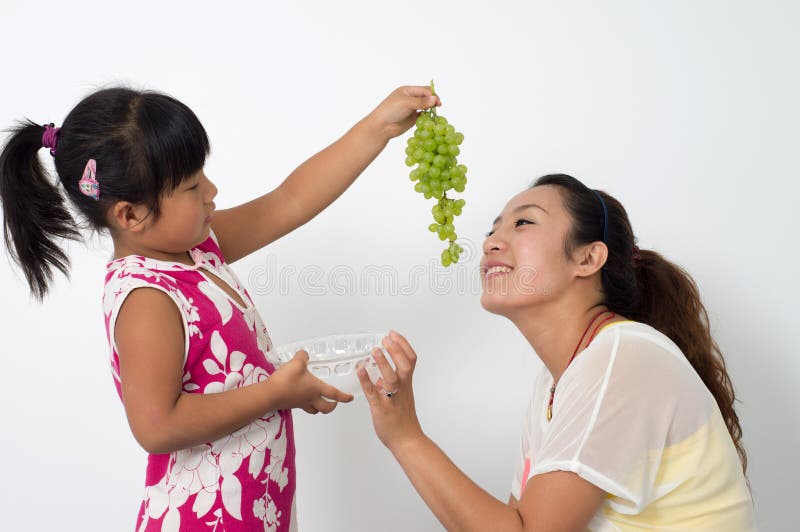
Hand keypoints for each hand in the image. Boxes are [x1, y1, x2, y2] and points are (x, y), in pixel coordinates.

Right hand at [270, 350, 353, 413]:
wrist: (269, 395)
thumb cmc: (286, 380)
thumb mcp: (296, 363)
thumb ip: (303, 356)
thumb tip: (304, 354)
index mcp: (316, 388)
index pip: (334, 394)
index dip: (344, 397)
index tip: (350, 398)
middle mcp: (310, 398)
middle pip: (326, 408)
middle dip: (332, 406)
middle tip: (335, 402)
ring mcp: (300, 403)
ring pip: (314, 410)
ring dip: (319, 407)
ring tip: (320, 401)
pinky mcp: (290, 404)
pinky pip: (303, 407)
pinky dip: (306, 404)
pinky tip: (302, 397)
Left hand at [357, 330, 424, 451]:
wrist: (407, 440)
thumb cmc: (403, 421)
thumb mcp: (400, 398)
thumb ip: (389, 386)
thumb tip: (378, 378)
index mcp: (406, 384)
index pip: (410, 360)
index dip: (403, 345)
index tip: (394, 334)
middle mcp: (401, 389)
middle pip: (405, 365)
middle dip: (396, 349)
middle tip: (386, 339)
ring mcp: (392, 398)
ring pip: (391, 378)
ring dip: (383, 363)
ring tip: (375, 350)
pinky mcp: (381, 408)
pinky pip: (373, 393)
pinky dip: (366, 380)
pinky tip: (360, 370)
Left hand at [367, 86, 441, 140]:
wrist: (382, 126)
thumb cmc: (390, 111)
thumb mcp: (406, 103)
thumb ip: (421, 102)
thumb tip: (435, 99)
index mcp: (407, 91)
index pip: (424, 90)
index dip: (432, 94)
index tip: (436, 102)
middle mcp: (410, 98)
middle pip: (426, 97)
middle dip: (433, 100)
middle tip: (438, 106)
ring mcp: (412, 108)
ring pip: (426, 106)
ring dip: (431, 108)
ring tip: (434, 112)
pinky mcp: (413, 118)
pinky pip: (424, 115)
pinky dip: (428, 116)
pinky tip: (430, 118)